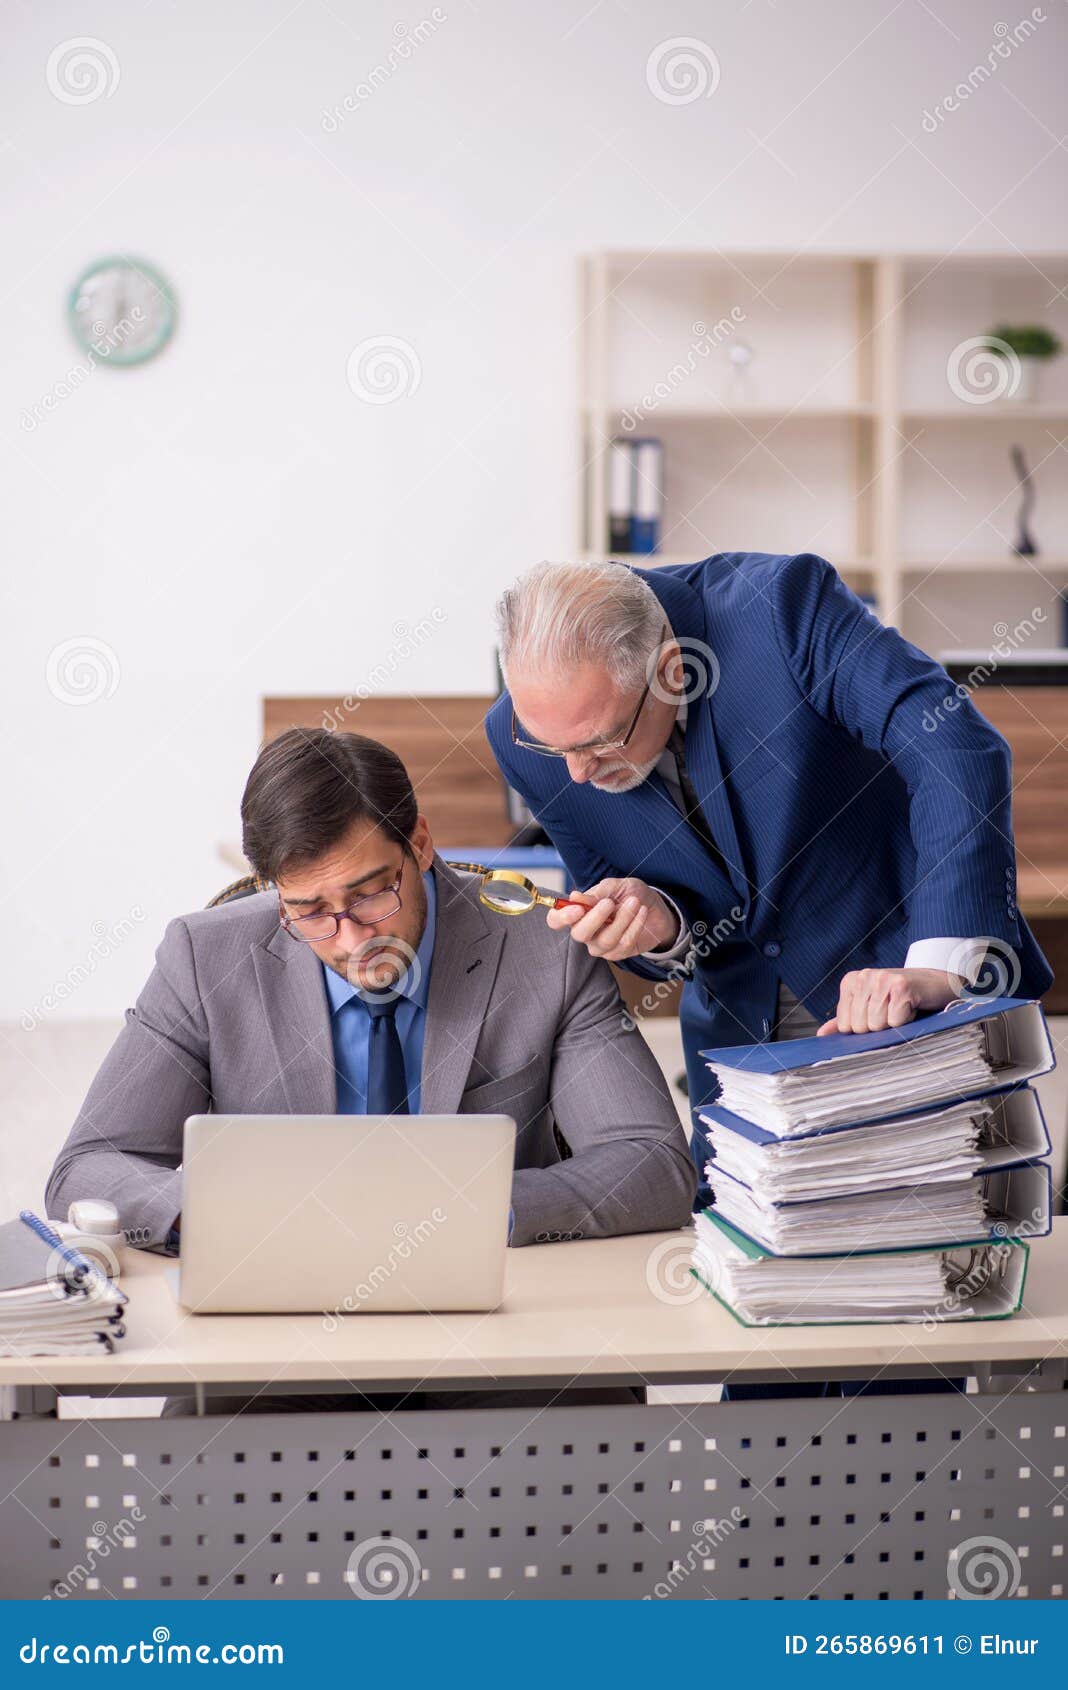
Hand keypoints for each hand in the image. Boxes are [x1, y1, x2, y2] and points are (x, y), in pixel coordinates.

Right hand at [545, 877, 679, 961]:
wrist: (654, 907)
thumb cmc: (629, 894)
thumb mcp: (614, 886)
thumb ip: (596, 893)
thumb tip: (574, 897)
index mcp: (577, 913)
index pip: (556, 920)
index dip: (561, 917)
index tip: (577, 908)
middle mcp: (585, 932)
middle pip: (579, 934)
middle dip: (594, 918)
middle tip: (609, 903)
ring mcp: (600, 945)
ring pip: (605, 940)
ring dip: (622, 919)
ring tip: (634, 902)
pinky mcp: (618, 953)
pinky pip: (624, 943)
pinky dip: (635, 925)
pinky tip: (641, 911)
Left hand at [817, 967, 961, 1035]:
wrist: (937, 984)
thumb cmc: (902, 998)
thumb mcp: (870, 1007)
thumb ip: (846, 1020)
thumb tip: (822, 1034)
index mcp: (850, 982)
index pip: (845, 1026)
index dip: (865, 1029)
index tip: (879, 1014)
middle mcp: (863, 977)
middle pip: (860, 1027)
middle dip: (879, 1027)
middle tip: (892, 1011)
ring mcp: (881, 979)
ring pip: (876, 1025)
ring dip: (893, 1024)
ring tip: (901, 1008)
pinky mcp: (901, 986)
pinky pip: (895, 1021)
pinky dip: (906, 1020)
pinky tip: (911, 1007)